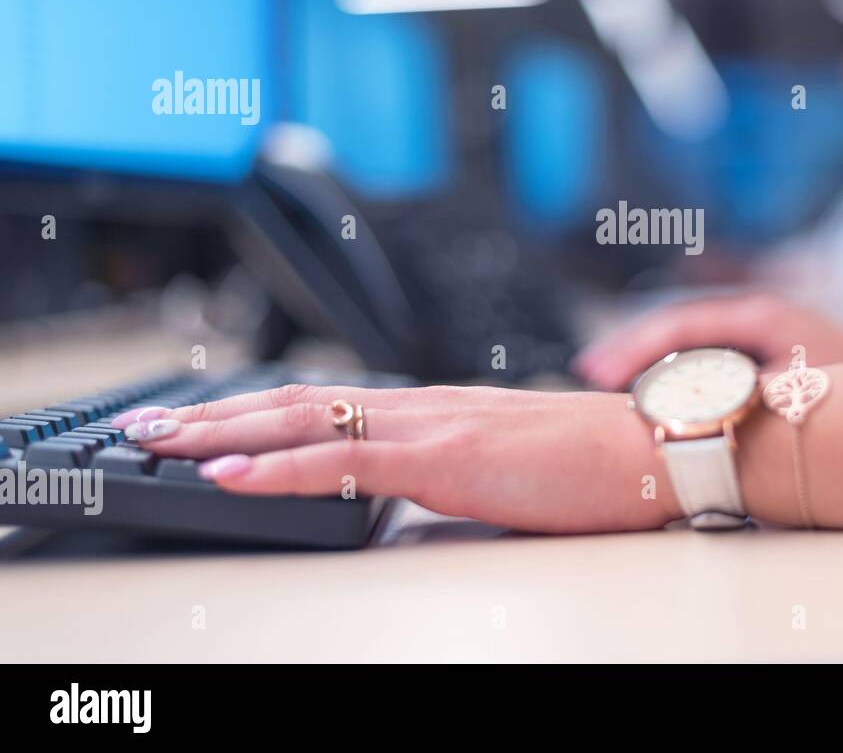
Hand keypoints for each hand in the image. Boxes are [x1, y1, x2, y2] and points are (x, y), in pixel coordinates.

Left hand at [112, 384, 680, 533]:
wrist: (650, 449)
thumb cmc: (590, 460)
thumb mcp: (502, 460)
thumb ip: (448, 463)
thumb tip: (408, 484)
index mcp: (431, 408)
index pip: (323, 403)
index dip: (254, 412)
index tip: (201, 423)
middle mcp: (420, 404)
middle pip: (296, 403)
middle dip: (215, 416)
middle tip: (147, 425)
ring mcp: (431, 425)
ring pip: (305, 421)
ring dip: (225, 432)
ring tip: (162, 442)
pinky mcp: (447, 457)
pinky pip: (347, 462)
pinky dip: (280, 467)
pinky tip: (232, 472)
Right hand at [573, 293, 842, 389]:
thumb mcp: (800, 386)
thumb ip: (748, 393)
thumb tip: (694, 408)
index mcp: (757, 315)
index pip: (679, 324)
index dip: (635, 346)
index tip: (600, 371)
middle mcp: (750, 316)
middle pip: (673, 327)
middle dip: (629, 348)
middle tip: (588, 372)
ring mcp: (752, 330)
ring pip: (684, 340)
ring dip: (646, 358)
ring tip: (604, 380)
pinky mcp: (757, 350)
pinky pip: (701, 355)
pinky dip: (672, 369)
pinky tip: (651, 392)